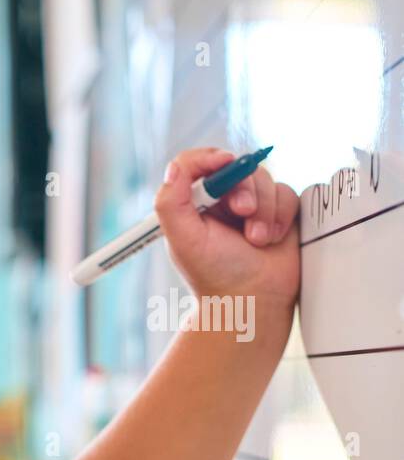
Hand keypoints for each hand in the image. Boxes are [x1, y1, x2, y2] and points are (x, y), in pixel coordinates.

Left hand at [154, 147, 300, 321]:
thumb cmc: (215, 274)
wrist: (253, 301)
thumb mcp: (183, 240)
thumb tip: (174, 167)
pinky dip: (283, 214)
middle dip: (244, 189)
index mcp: (195, 205)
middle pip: (238, 168)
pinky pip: (288, 193)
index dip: (210, 158)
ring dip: (265, 208)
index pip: (198, 164)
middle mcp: (223, 202)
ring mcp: (254, 206)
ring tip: (257, 239)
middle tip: (243, 213)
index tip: (223, 163)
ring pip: (266, 179)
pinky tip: (274, 238)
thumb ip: (171, 202)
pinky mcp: (281, 213)